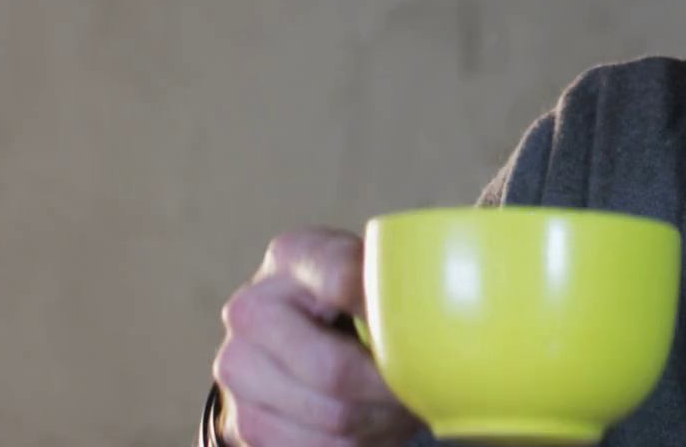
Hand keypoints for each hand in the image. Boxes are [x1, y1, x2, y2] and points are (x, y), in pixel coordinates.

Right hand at [214, 227, 422, 445]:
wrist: (294, 337)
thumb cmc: (350, 296)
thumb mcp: (371, 267)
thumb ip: (396, 271)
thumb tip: (447, 300)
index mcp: (290, 256)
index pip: (343, 278)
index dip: (388, 310)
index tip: (424, 329)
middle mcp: (249, 311)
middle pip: (334, 370)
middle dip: (390, 389)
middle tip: (425, 389)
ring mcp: (238, 369)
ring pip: (332, 418)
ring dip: (381, 422)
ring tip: (403, 406)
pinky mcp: (245, 421)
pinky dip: (357, 443)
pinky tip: (373, 424)